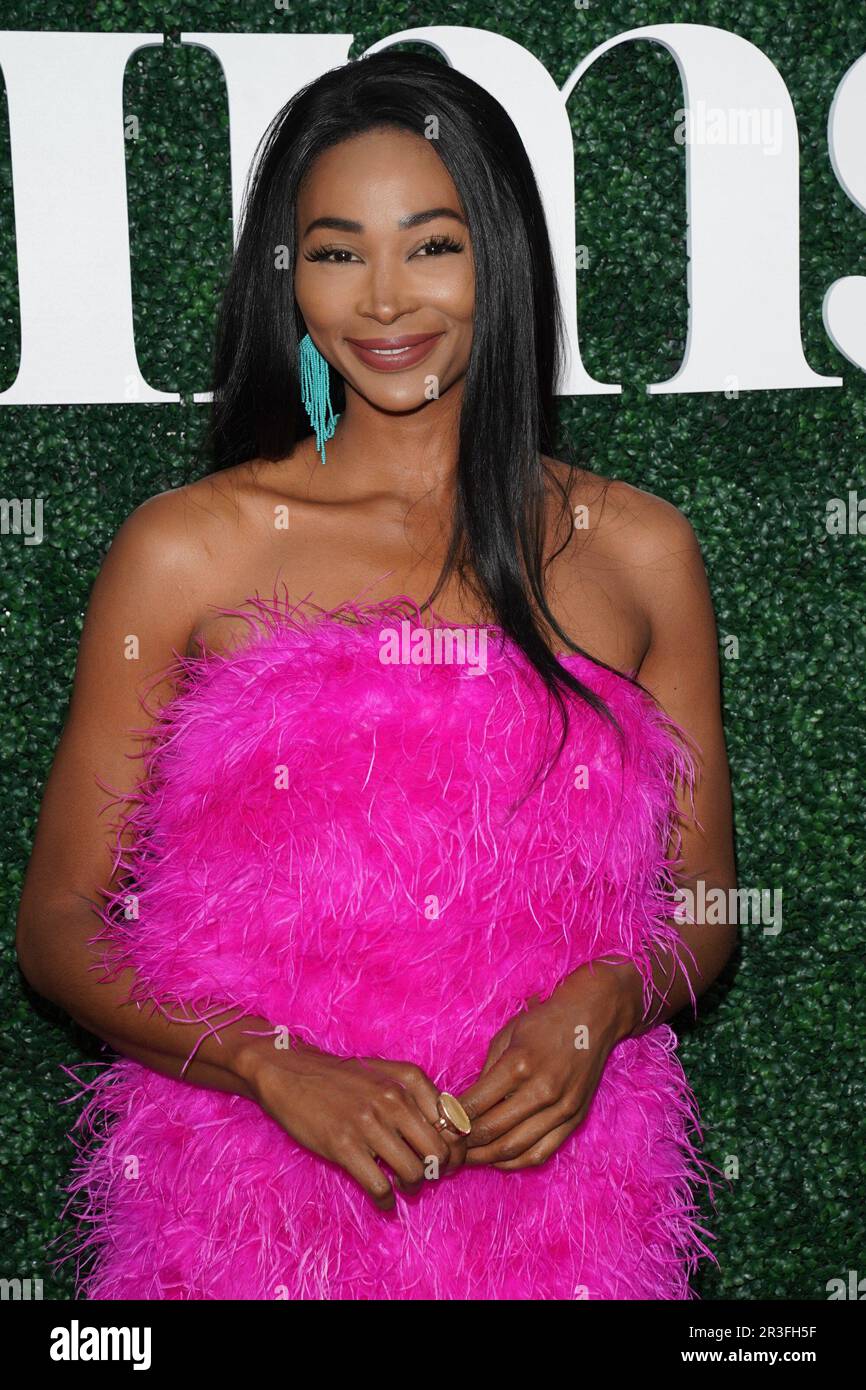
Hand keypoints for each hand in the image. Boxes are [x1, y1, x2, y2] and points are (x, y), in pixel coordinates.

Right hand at [237, 1037, 466, 1209]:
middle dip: (437, 1171)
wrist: (290, 1072)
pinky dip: (386, 1201)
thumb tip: (448, 1131)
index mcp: (409, 1080)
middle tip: (424, 1175)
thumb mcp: (385, 1073)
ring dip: (411, 1187)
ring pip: (413, 1173)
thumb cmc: (340, 1077)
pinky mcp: (344, 1146)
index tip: (445, 1159)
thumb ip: (418, 1095)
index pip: (453, 1122)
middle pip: (439, 1152)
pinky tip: (383, 1200)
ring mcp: (369, 1123)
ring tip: (401, 1185)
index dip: (455, 1148)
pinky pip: (380, 1187)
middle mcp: (394, 1099)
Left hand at [455, 959, 642, 1170]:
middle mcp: (541, 1090)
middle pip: (492, 1131)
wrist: (591, 1018)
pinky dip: (516, 1162)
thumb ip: (486, 1073)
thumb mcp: (506, 1036)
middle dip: (464, 1143)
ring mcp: (561, 1108)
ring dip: (486, 1158)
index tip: (439, 1124)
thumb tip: (465, 1106)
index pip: (475, 1106)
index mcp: (519, 1064)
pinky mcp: (574, 1119)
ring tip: (468, 1157)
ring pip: (515, 1148)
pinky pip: (541, 1153)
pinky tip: (498, 1159)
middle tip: (448, 1145)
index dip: (452, 1120)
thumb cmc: (543, 1022)